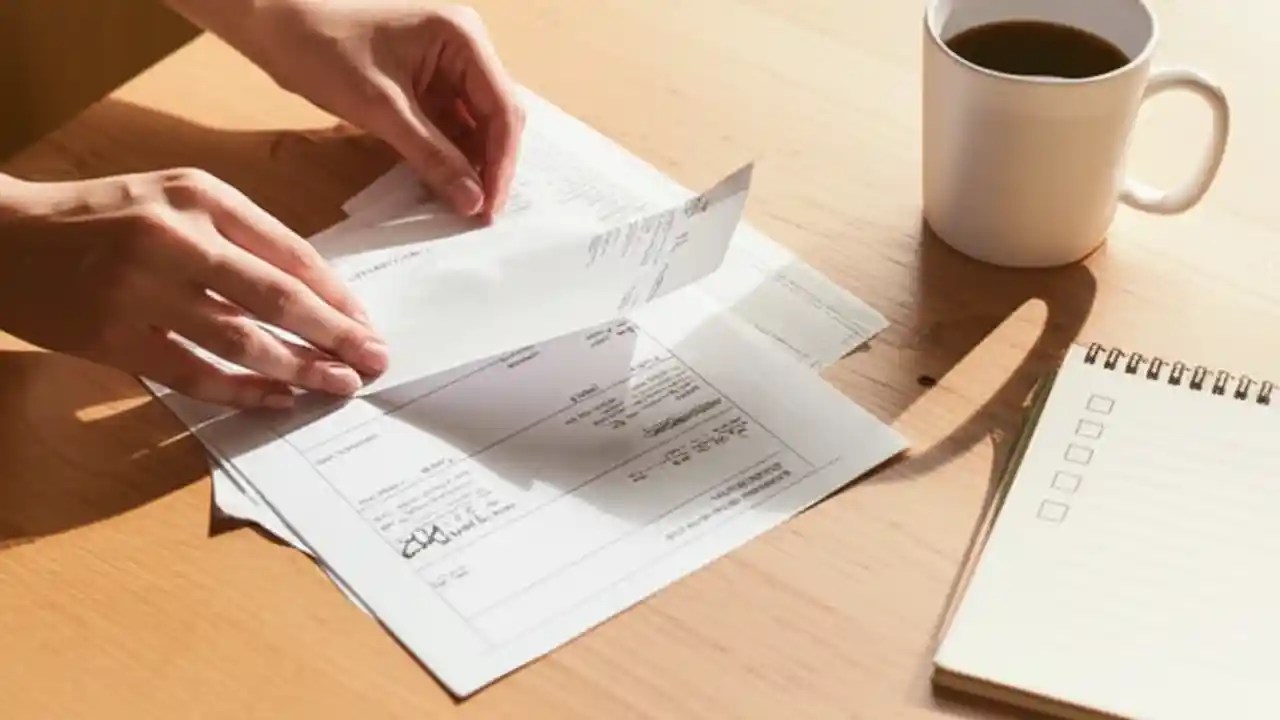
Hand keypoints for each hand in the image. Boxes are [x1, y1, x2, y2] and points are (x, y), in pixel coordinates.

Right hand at [0, 169, 387, 408]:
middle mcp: (176, 239)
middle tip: (374, 360)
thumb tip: (313, 293)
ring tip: (338, 385)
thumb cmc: (103, 216)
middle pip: (277, 297)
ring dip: (299, 369)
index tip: (367, 322)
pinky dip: (243, 391)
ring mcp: (142, 292)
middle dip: (336, 334)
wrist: (2, 238)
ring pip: (242, 341)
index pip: (290, 251)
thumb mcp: (174, 199)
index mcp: (200, 197)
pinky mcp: (114, 338)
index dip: (336, 295)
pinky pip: (195, 374)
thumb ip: (239, 235)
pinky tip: (279, 399)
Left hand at [170, 0, 524, 221]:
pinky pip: (447, 125)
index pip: (502, 108)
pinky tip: (440, 185)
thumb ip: (432, 155)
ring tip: (460, 206)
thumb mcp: (381, 108)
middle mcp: (464, 47)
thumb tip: (472, 201)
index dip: (501, 163)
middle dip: (489, 165)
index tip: (491, 208)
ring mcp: (445, 64)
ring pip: (473, 125)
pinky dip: (445, 155)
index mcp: (463, 38)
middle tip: (480, 214)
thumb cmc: (323, 47)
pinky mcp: (424, 82)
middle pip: (495, 117)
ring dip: (468, 164)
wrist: (272, 24)